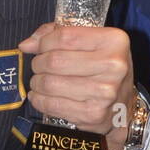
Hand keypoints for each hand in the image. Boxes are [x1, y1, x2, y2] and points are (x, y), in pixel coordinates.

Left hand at [17, 22, 135, 149]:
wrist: (123, 107)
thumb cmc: (103, 69)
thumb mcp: (92, 43)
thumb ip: (58, 35)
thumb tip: (26, 45)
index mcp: (114, 41)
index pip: (65, 36)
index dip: (44, 42)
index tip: (39, 48)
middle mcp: (113, 66)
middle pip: (54, 61)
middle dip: (38, 64)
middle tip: (38, 67)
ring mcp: (104, 92)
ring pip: (50, 84)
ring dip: (37, 83)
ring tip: (39, 82)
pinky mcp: (92, 114)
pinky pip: (52, 105)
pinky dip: (39, 100)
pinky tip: (40, 96)